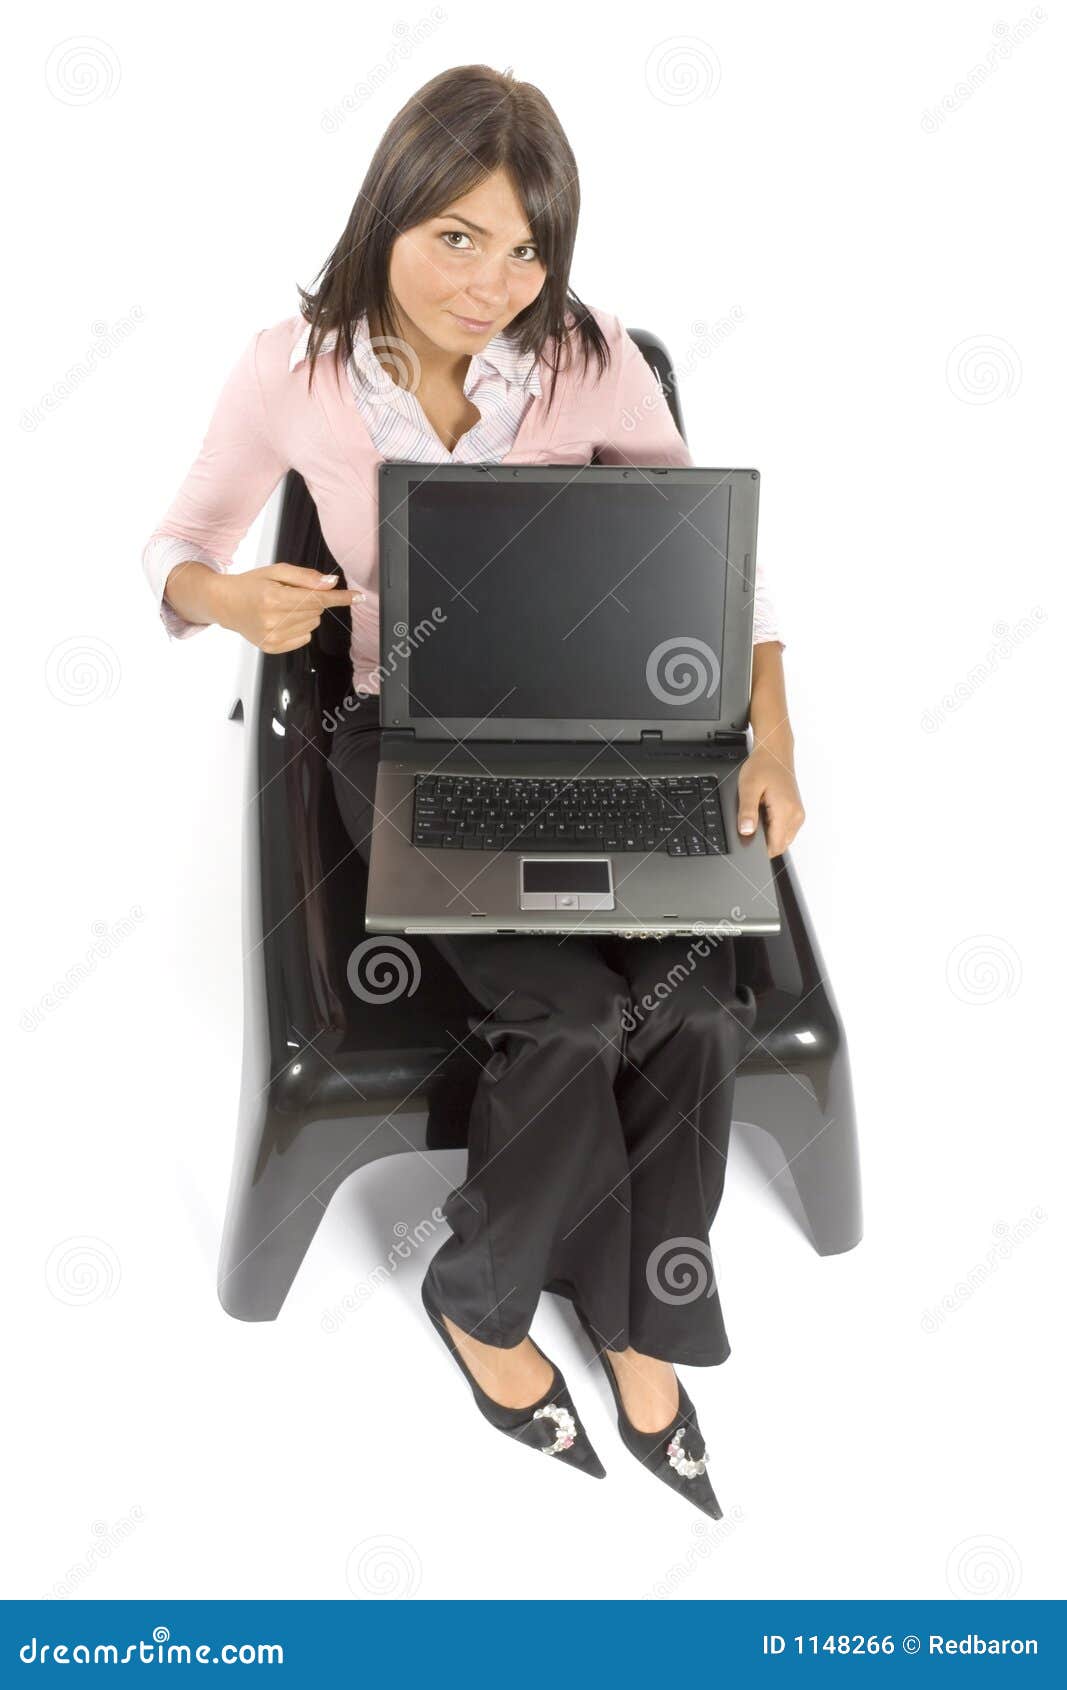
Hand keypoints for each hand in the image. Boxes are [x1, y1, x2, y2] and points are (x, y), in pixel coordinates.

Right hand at [213, 563, 362, 652]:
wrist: (225, 603)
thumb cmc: (250, 585)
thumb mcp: (276, 571)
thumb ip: (306, 577)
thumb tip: (331, 583)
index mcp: (273, 597)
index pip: (317, 598)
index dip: (339, 597)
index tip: (356, 597)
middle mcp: (273, 619)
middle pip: (316, 611)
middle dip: (312, 600)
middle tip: (290, 594)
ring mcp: (272, 636)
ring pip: (312, 624)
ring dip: (305, 614)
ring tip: (282, 606)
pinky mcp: (273, 647)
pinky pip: (304, 637)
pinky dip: (299, 627)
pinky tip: (282, 619)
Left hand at [736, 744, 805, 857]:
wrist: (774, 753)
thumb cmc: (763, 766)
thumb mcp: (748, 788)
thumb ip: (747, 812)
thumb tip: (746, 831)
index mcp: (786, 811)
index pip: (775, 846)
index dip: (760, 848)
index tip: (749, 840)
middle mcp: (796, 815)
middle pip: (780, 845)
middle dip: (764, 841)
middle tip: (752, 822)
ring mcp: (798, 814)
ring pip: (783, 839)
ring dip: (769, 834)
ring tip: (760, 813)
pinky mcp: (796, 812)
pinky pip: (785, 830)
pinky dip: (774, 827)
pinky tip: (766, 812)